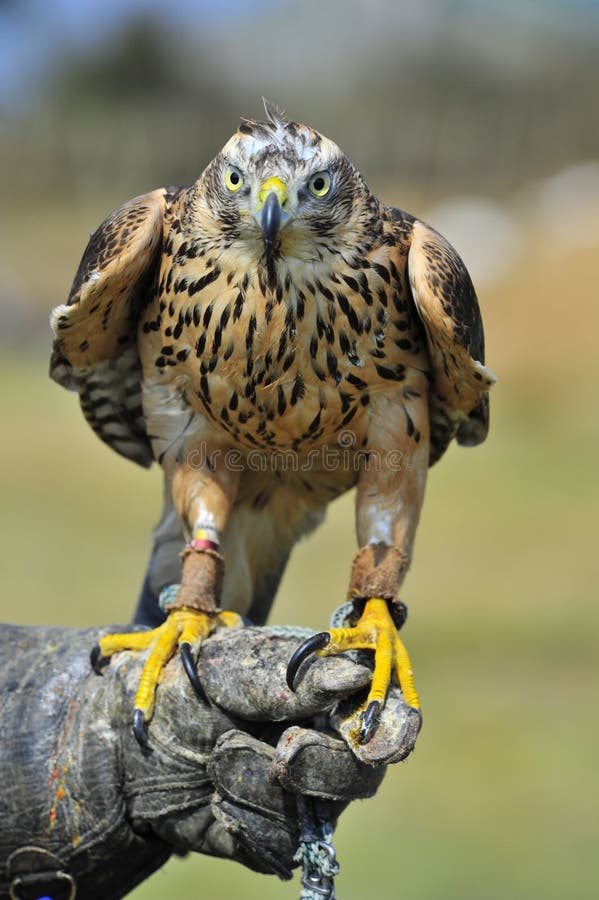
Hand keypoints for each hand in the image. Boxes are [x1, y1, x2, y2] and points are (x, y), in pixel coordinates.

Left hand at [114, 625, 419, 877]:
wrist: (127, 743)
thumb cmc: (185, 685)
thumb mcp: (230, 666)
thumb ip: (292, 675)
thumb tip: (354, 677)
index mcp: (328, 690)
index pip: (386, 710)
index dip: (394, 726)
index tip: (376, 741)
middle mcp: (327, 743)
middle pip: (364, 772)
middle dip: (323, 765)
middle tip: (284, 754)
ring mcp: (304, 794)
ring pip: (320, 810)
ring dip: (261, 784)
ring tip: (216, 756)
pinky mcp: (275, 836)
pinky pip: (282, 845)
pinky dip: (244, 818)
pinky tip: (215, 796)